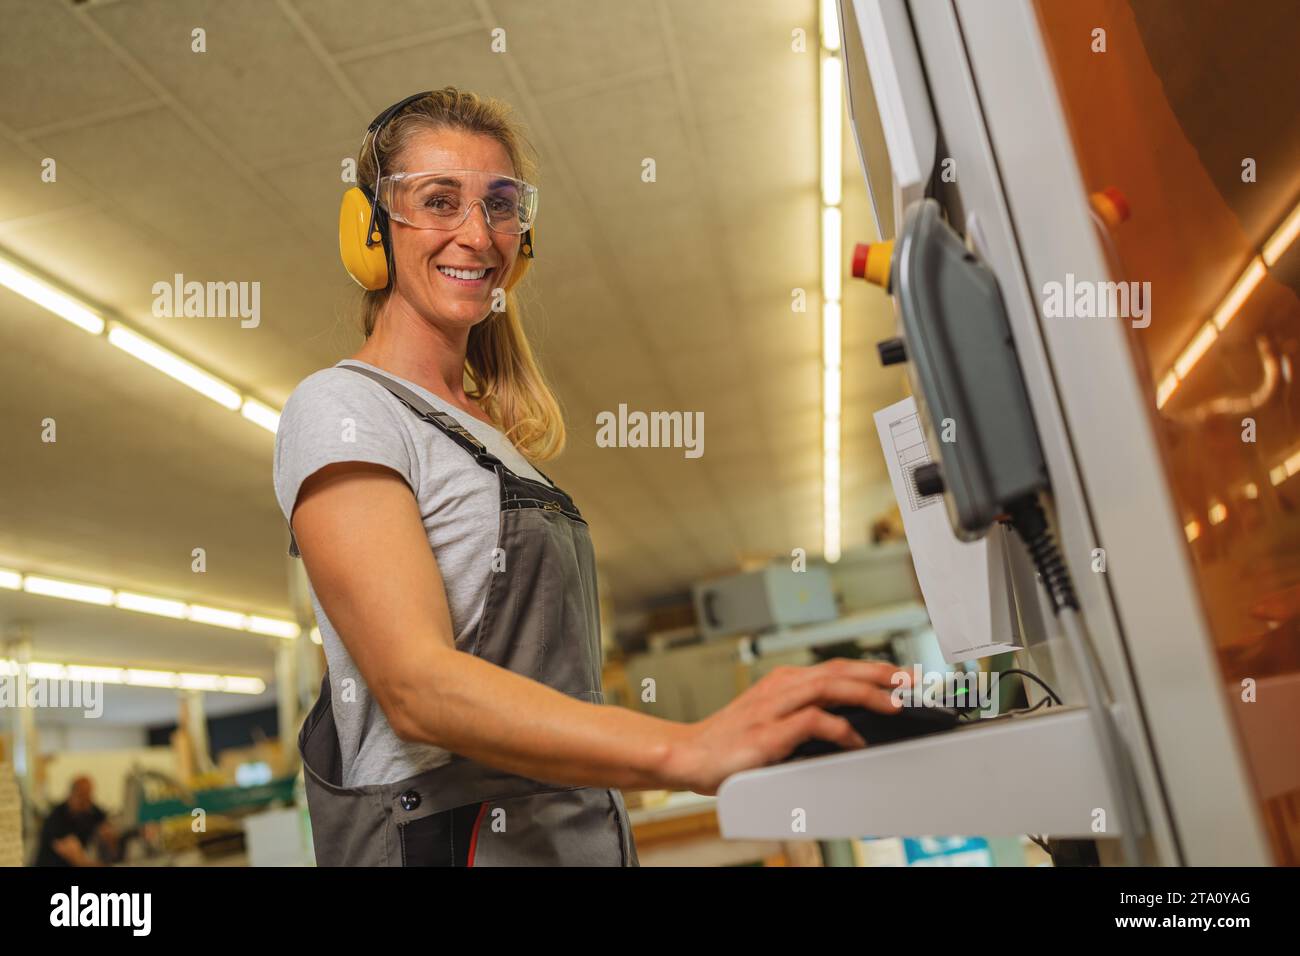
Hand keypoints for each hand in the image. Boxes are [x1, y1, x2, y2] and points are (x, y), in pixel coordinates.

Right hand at [662, 659, 910, 794]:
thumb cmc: (731, 743)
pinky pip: (812, 722)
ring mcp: (773, 707)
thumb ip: (806, 716)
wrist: (689, 754)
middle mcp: (780, 687)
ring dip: (868, 694)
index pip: (836, 667)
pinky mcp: (768, 732)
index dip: (872, 670)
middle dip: (880, 674)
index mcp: (783, 682)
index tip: (902, 677)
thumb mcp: (773, 721)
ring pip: (830, 687)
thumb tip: (850, 724)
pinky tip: (855, 740)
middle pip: (839, 670)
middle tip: (912, 681)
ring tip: (895, 704)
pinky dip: (839, 728)